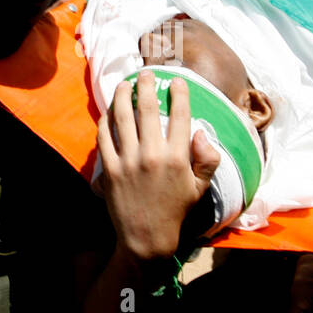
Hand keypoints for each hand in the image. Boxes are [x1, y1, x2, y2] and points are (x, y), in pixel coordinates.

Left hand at [96, 70, 219, 262]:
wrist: (146, 238)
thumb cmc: (176, 211)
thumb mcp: (200, 188)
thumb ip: (207, 159)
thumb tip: (200, 132)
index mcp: (178, 158)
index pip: (181, 116)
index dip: (179, 94)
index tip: (177, 81)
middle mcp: (153, 155)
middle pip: (147, 109)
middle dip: (146, 86)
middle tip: (145, 74)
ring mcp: (129, 161)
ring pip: (122, 118)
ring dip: (122, 96)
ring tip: (123, 84)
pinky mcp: (110, 169)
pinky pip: (105, 137)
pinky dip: (106, 121)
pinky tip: (109, 112)